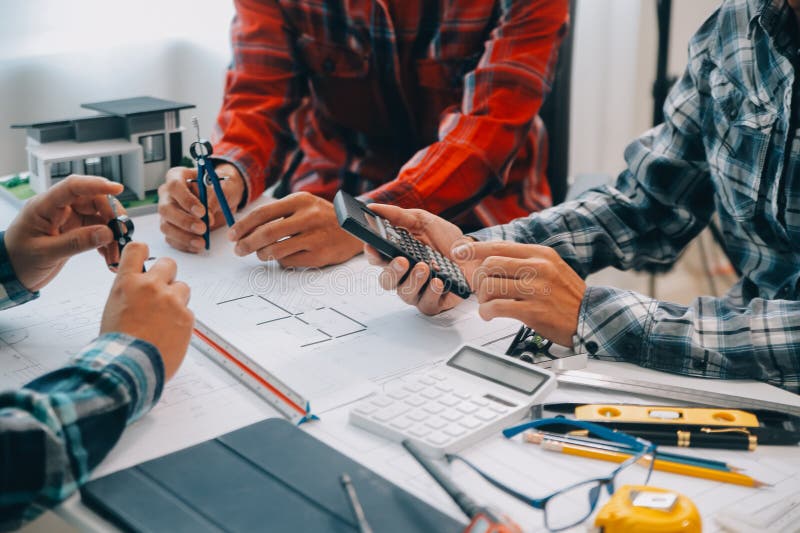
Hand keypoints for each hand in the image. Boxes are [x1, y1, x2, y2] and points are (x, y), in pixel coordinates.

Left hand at [5, 175, 123, 291]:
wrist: (11, 274)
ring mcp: (68, 219)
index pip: (73, 187)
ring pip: (99, 218)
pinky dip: (107, 243)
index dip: (96, 185)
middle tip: (121, 234)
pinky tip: (109, 256)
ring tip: (115, 255)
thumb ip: (75, 242)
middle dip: (111, 216)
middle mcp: (59, 209)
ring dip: (111, 235)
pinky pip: (98, 231)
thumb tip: (106, 233)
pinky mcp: (75, 231)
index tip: (117, 188)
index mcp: (44, 206)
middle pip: (93, 201)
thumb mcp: (46, 253)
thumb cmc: (18, 260)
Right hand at [100, 242, 193, 379]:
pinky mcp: (186, 316)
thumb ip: (129, 292)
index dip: (143, 252)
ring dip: (177, 299)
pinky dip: (181, 321)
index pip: (137, 249)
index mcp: (127, 282)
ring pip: (183, 287)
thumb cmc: (116, 344)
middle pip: (169, 264)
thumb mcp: (113, 309)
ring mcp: (171, 300)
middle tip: (161, 292)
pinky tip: (169, 333)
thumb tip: (140, 289)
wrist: (128, 367)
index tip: (146, 259)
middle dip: (167, 275)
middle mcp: (150, 286)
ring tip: (164, 318)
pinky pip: (188, 311)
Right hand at [157, 163, 244, 252]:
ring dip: (183, 236)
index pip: (174, 186)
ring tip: (202, 242)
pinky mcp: (171, 226)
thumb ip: (215, 198)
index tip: (202, 212)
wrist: (225, 197)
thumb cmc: (222, 188)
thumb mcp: (224, 188)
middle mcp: (168, 194)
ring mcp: (167, 211)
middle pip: (166, 209)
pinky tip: (197, 246)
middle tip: (203, 229)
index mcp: (178, 176)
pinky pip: (171, 238)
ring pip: (166, 226)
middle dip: (184, 221)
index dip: (186, 200)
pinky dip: (184, 244)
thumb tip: (207, 215)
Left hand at [228, 191, 362, 267]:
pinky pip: (289, 262)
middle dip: (246, 243)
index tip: (232, 234)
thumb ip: (278, 213)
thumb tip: (246, 228)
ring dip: (262, 254)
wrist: (356, 229)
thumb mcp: (303, 206)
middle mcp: (307, 217)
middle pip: (266, 233)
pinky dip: (280, 261)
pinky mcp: (319, 255)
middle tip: (238, 250)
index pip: (263, 213)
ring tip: (261, 254)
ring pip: (275, 250)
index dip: (243, 225)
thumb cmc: (322, 218)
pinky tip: (282, 257)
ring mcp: (315, 237)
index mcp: (299, 200)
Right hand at [363, 204, 477, 314]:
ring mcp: (418, 291)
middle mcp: (404, 276)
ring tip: (424, 267)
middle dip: (392, 271)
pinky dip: (431, 293)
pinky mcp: (434, 302)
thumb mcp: (421, 220)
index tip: (373, 246)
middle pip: (386, 280)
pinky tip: (437, 281)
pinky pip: (426, 305)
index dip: (372, 253)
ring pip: (405, 294)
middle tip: (402, 260)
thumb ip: (397, 215)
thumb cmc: (445, 238)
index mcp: (397, 255)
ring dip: (413, 280)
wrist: (473, 253)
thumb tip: (372, 207)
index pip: (377, 258)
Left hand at [464, 241, 585, 346]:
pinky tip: (490, 315)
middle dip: (479, 280)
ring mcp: (536, 289)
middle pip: (489, 265)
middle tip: (482, 291)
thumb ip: (524, 261)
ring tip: (488, 304)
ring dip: (482, 298)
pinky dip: (486, 312)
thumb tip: (490, 259)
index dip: (474, 248)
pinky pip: (497, 307)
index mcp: (540, 254)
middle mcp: (538, 267)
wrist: (592, 318)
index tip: (458, 251)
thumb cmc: (568, 296)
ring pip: (490, 286)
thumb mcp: (550, 268)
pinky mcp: (533, 310)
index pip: (499, 246)